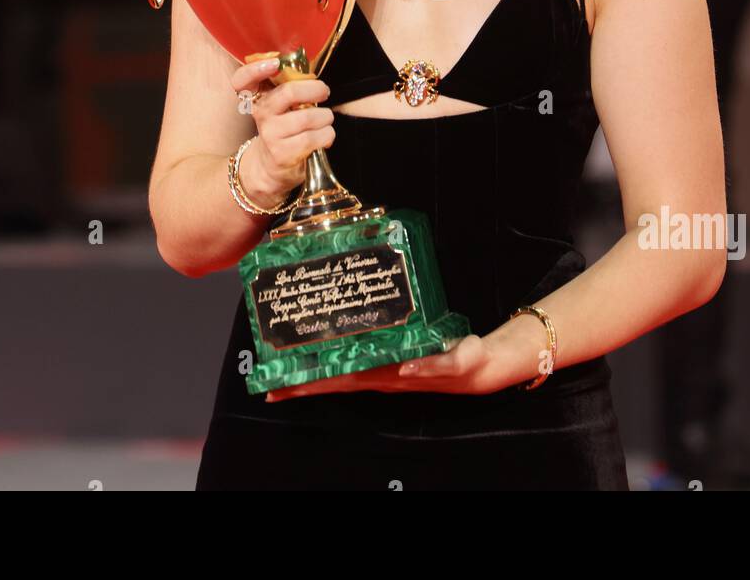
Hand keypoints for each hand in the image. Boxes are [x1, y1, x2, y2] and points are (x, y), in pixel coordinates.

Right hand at [230, 56, 333, 208]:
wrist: (272, 166)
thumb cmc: (284, 128)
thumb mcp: (280, 106)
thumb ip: (289, 86)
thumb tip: (311, 71)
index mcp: (257, 98)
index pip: (241, 81)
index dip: (255, 69)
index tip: (275, 64)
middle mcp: (261, 114)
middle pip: (289, 92)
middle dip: (315, 89)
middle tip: (323, 92)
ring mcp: (271, 134)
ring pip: (308, 116)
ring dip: (325, 116)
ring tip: (325, 119)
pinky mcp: (283, 153)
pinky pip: (314, 137)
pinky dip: (327, 134)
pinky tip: (324, 135)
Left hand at [263, 333, 503, 401]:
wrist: (482, 366)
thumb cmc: (468, 360)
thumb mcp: (458, 360)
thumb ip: (436, 364)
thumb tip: (407, 366)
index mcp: (391, 375)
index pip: (342, 380)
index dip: (312, 383)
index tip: (281, 389)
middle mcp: (382, 376)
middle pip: (334, 380)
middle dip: (301, 384)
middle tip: (268, 388)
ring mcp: (385, 371)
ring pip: (342, 374)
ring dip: (314, 376)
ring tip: (285, 374)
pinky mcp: (391, 362)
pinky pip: (356, 363)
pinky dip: (335, 364)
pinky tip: (321, 361)